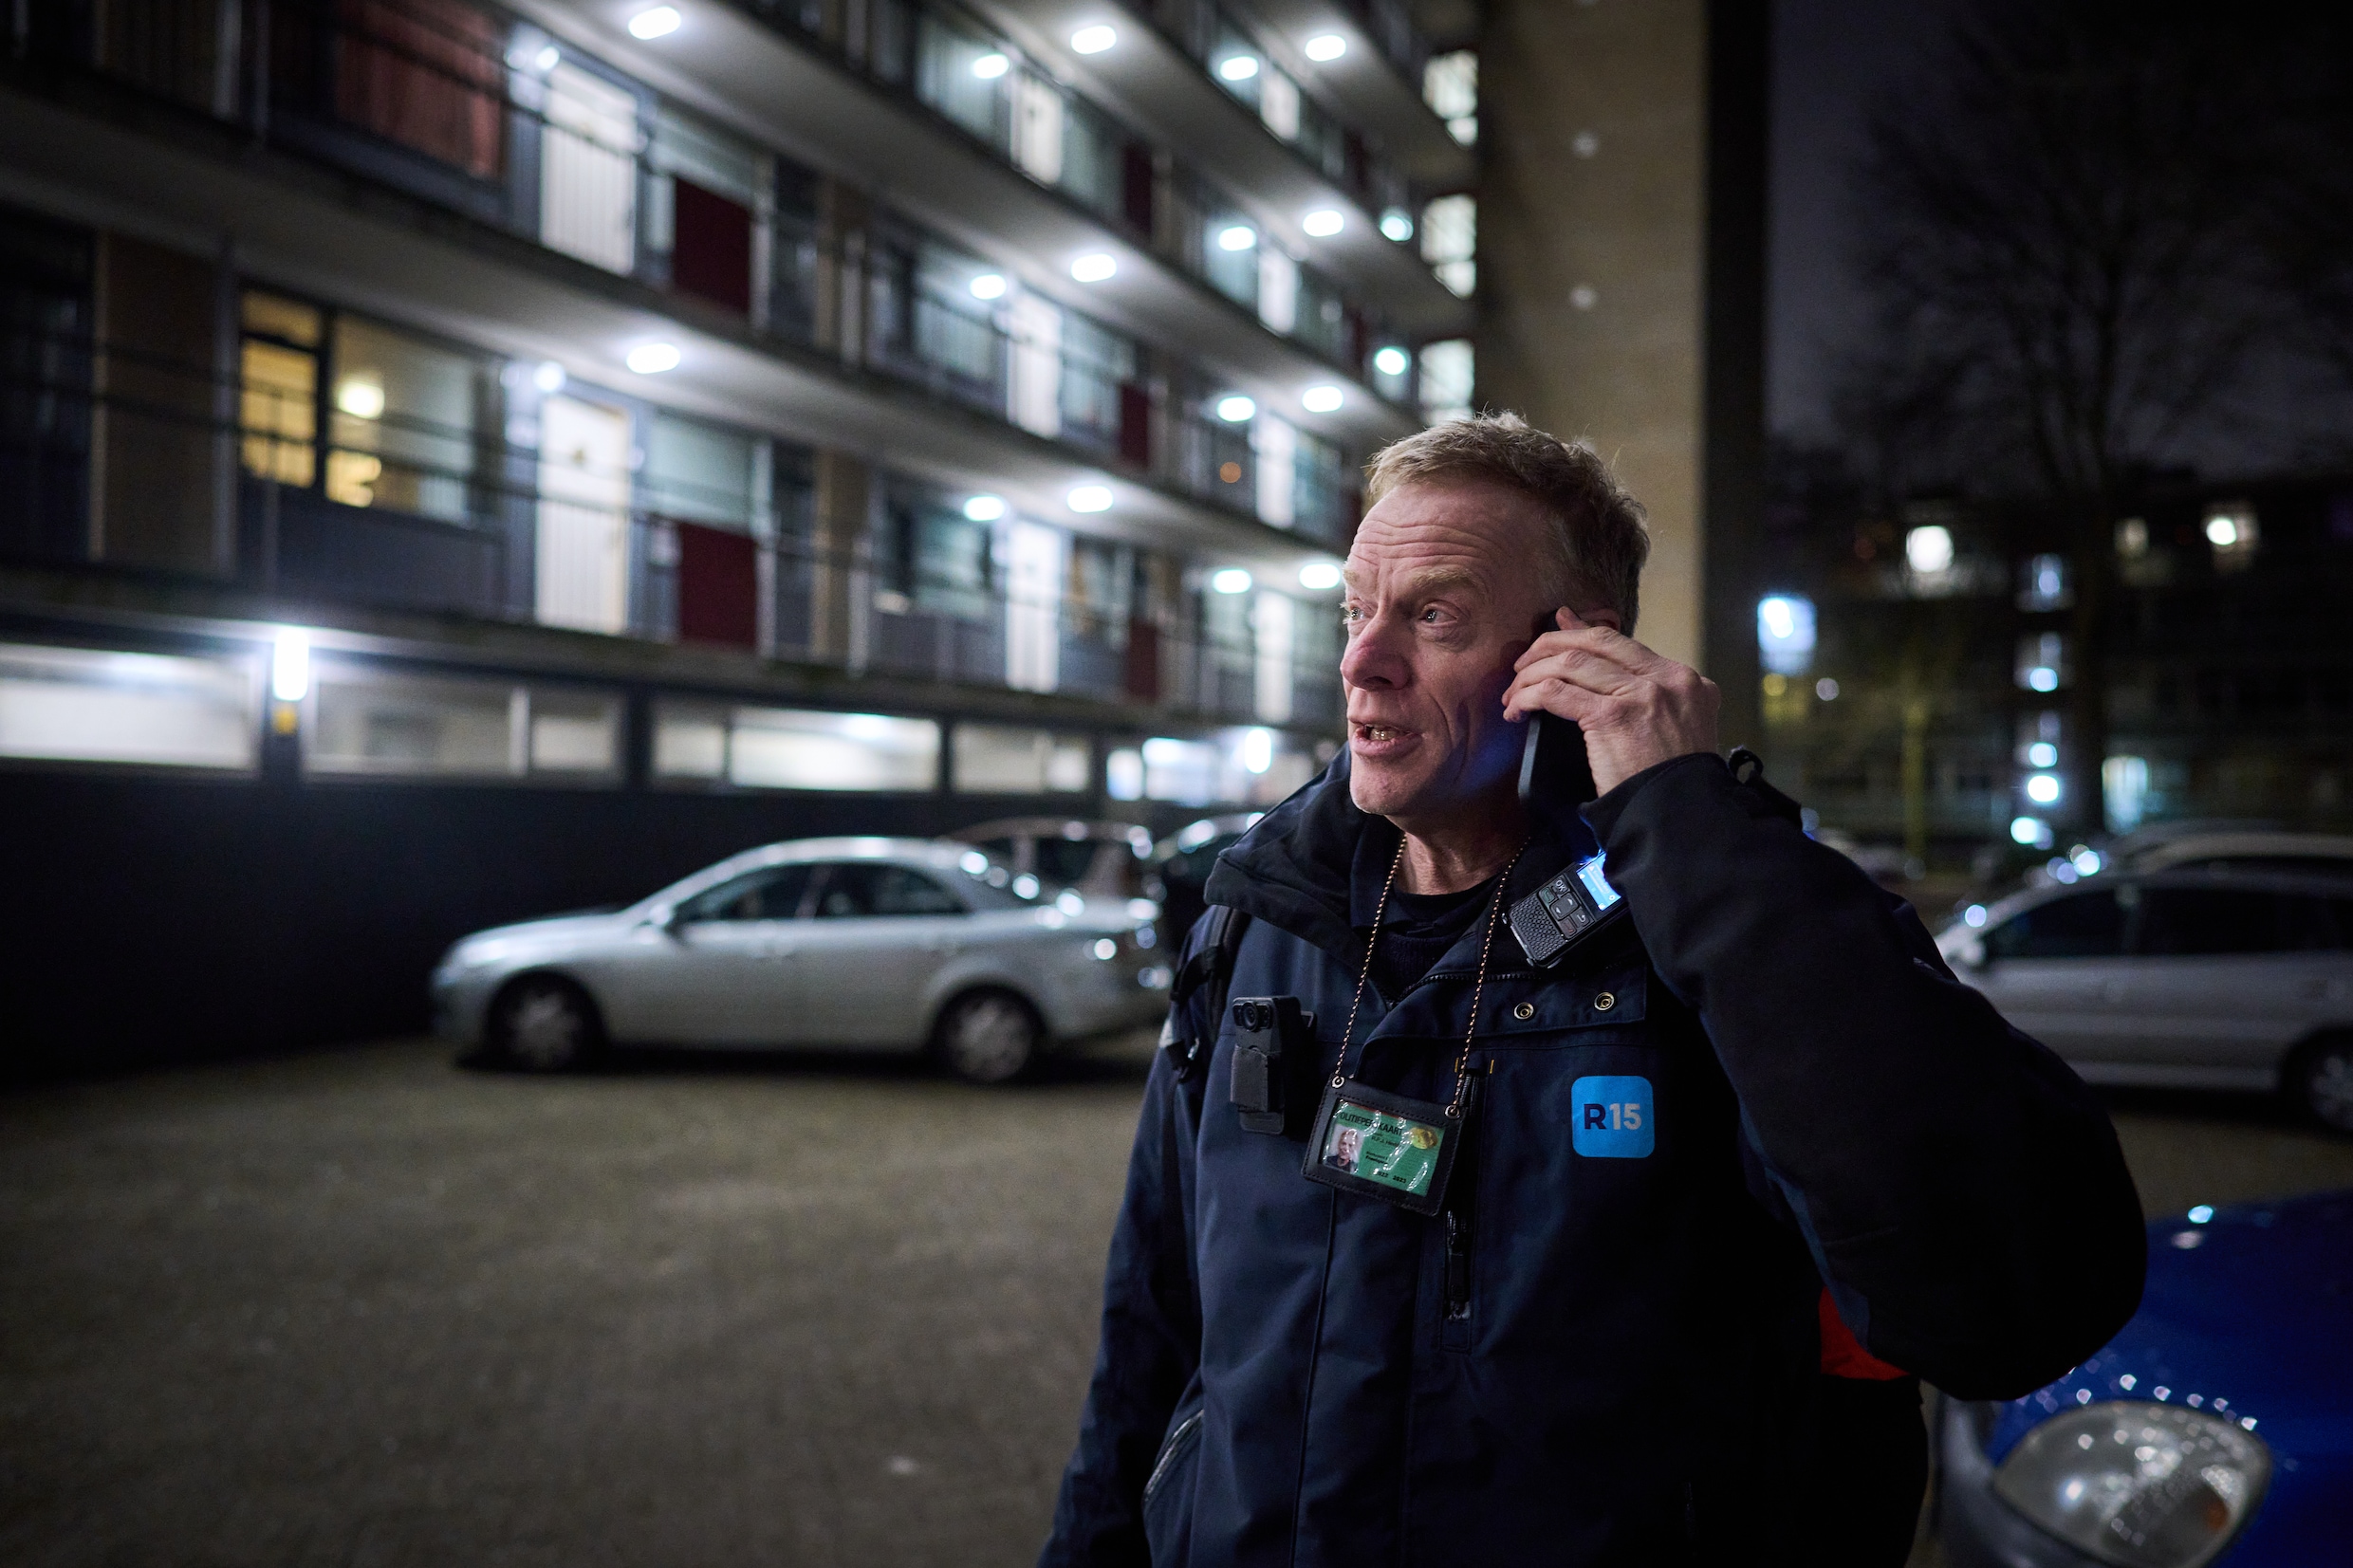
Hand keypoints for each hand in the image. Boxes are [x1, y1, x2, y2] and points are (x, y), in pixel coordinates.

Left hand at [1503, 608, 1720, 795]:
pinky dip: (1528, 696)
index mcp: (1683, 679)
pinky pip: (1556, 692)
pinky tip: (1517, 710)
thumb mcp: (1674, 728)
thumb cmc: (1668, 782)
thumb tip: (1607, 674)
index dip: (1580, 633)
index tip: (1555, 629)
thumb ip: (1644, 694)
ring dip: (1531, 675)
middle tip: (1522, 664)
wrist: (1679, 815)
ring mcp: (1641, 694)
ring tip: (1513, 694)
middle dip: (1549, 646)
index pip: (1622, 642)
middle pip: (1596, 642)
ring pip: (1570, 663)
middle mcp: (1666, 679)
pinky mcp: (1613, 716)